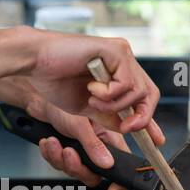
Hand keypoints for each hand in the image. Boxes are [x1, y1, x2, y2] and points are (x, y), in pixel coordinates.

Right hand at [27, 32, 162, 138]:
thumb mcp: (86, 106)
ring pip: (138, 91)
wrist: (34, 62)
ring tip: (92, 98)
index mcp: (117, 72)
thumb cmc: (53, 77)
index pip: (144, 96)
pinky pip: (126, 83)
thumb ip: (107, 116)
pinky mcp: (115, 50)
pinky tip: (91, 88)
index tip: (155, 140)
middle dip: (141, 116)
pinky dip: (109, 93)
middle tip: (124, 127)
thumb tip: (125, 128)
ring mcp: (120, 54)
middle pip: (150, 93)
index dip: (149, 118)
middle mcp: (122, 60)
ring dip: (114, 104)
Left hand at [28, 95, 165, 189]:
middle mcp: (96, 145)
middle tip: (68, 153)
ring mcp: (80, 149)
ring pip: (74, 170)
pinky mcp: (64, 151)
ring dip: (60, 159)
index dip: (120, 179)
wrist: (39, 96)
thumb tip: (107, 164)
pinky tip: (47, 142)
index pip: (123, 162)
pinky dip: (50, 154)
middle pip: (94, 173)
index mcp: (109, 136)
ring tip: (53, 143)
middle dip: (78, 168)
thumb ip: (94, 145)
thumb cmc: (65, 97)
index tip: (113, 188)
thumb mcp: (80, 123)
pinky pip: (58, 163)